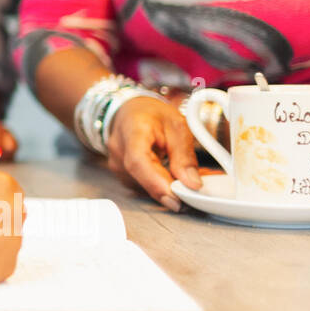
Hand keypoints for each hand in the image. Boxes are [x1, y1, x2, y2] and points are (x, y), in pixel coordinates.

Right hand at [103, 96, 202, 210]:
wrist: (132, 111)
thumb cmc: (152, 115)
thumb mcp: (178, 125)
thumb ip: (185, 155)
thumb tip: (192, 184)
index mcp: (132, 131)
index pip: (138, 161)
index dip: (156, 183)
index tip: (175, 199)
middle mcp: (118, 150)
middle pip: (142, 178)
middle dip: (170, 188)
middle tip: (193, 189)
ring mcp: (116, 164)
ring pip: (143, 186)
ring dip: (166, 186)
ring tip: (183, 176)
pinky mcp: (121, 174)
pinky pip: (141, 186)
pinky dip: (159, 185)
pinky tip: (170, 177)